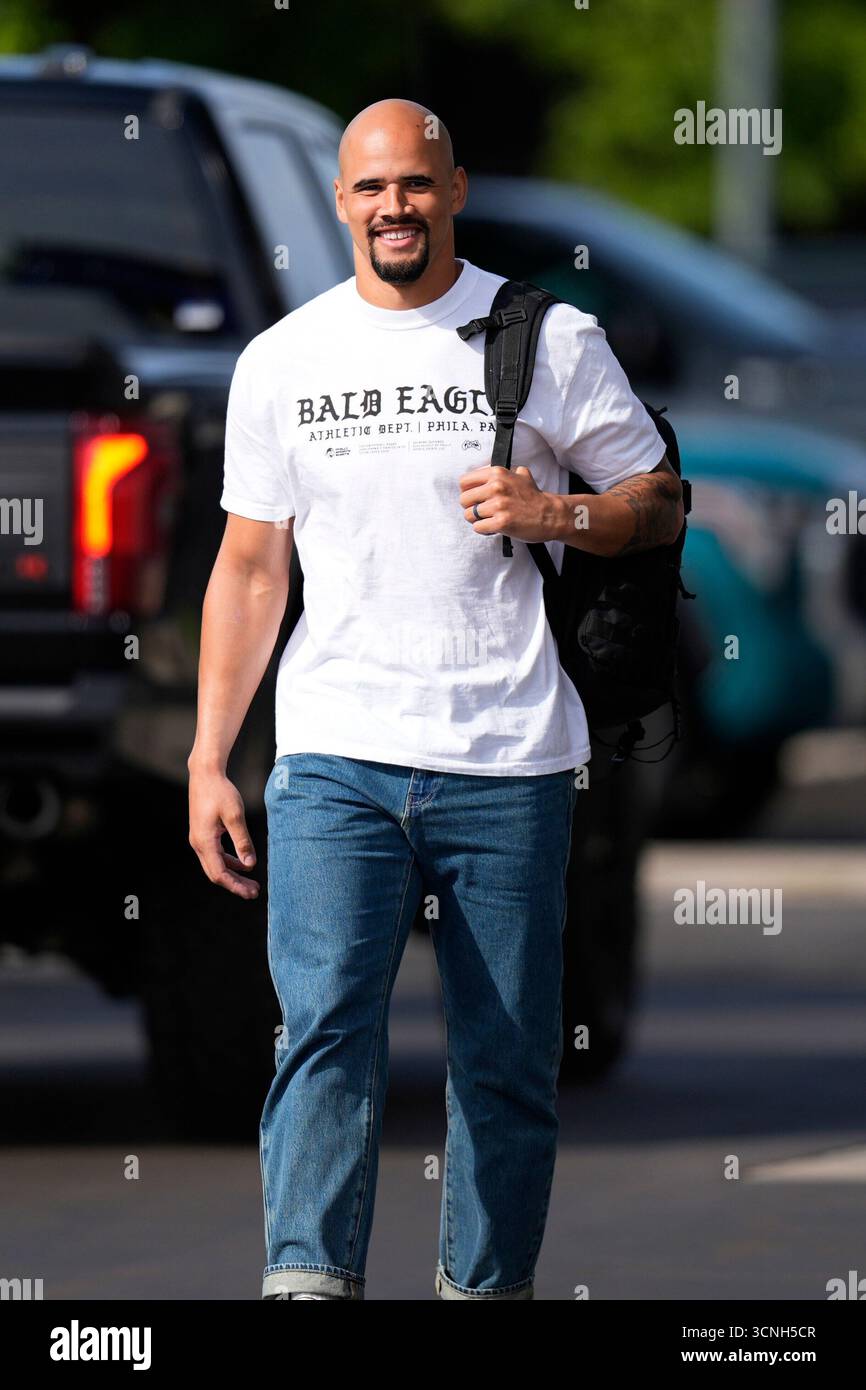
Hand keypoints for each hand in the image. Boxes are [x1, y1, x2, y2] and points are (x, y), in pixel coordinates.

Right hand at [188, 765, 258, 898]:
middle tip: (254, 892)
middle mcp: (198, 844)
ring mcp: (199, 839)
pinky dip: (229, 862)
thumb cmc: (220, 792)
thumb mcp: (235, 816)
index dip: (235, 885)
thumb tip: (250, 864)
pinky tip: (242, 864)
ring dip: (233, 874)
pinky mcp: (203, 834)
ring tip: (251, 882)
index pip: (219, 873)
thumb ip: (242, 841)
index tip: (251, 892)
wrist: (205, 774)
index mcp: (204, 842)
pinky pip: (215, 855)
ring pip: (215, 865)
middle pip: (216, 873)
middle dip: (235, 884)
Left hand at [458, 465, 554, 542]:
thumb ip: (502, 472)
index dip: (467, 492)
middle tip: (483, 512)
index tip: (475, 498)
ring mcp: (499, 505)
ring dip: (478, 520)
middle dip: (471, 508)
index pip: (464, 482)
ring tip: (490, 520)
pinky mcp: (501, 522)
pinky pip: (478, 528)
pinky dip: (484, 530)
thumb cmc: (534, 498)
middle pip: (464, 500)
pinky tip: (494, 527)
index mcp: (497, 473)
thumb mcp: (520, 475)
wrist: (550, 515)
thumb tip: (485, 471)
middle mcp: (496, 487)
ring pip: (469, 515)